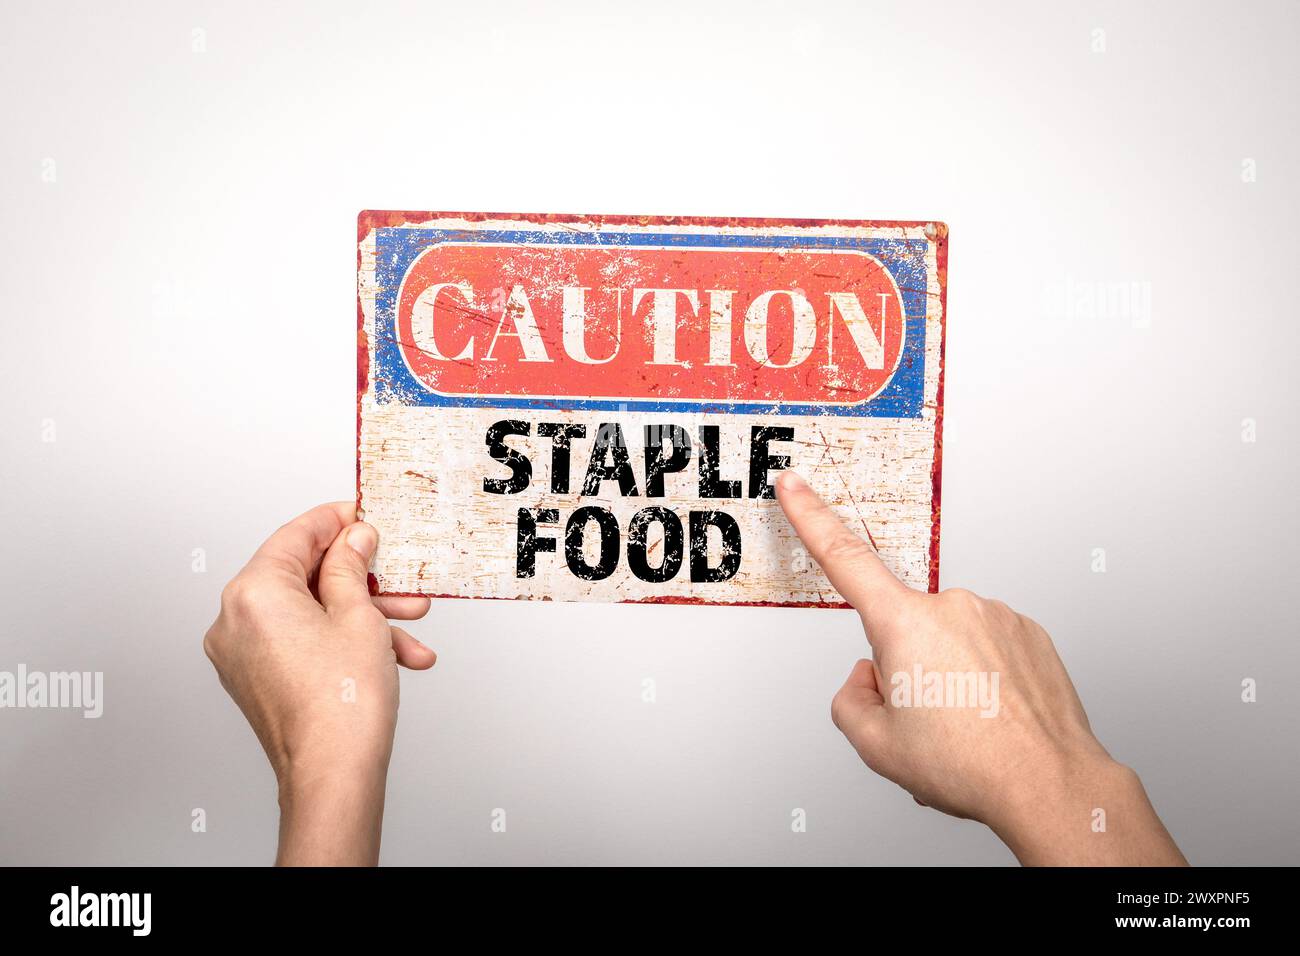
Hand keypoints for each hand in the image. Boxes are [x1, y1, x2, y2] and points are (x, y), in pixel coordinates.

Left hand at [203, 502, 435, 864]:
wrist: (333, 775)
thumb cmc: (341, 704)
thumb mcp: (359, 614)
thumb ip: (350, 566)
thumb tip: (351, 539)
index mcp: (253, 593)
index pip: (296, 535)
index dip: (336, 520)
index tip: (362, 514)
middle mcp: (235, 620)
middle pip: (304, 576)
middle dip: (360, 578)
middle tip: (396, 574)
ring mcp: (242, 653)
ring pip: (310, 612)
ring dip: (362, 614)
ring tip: (409, 625)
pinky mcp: (256, 679)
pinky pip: (303, 641)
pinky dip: (343, 641)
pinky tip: (393, 654)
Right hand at [776, 471, 1185, 865]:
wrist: (1049, 784)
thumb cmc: (972, 765)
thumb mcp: (876, 746)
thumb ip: (850, 700)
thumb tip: (869, 678)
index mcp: (904, 624)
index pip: (843, 558)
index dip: (811, 517)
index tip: (795, 484)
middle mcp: (951, 607)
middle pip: (900, 629)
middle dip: (902, 667)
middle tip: (928, 719)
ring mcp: (996, 616)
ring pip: (946, 641)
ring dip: (947, 674)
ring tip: (969, 724)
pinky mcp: (1030, 633)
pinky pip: (987, 648)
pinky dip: (983, 677)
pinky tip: (994, 715)